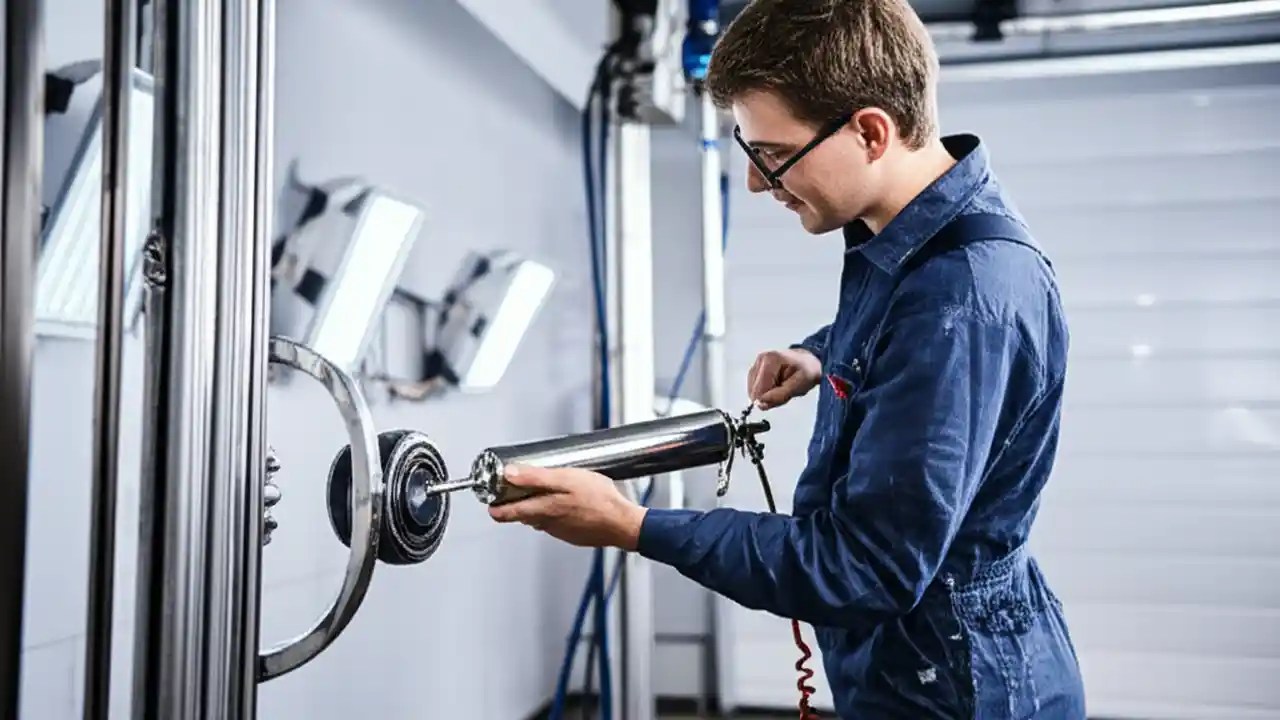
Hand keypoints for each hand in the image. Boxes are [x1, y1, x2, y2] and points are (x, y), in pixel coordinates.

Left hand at [487, 465, 646, 549]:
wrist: (622, 523)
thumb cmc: (598, 500)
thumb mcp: (565, 479)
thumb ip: (535, 477)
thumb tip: (510, 473)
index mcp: (541, 510)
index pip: (506, 513)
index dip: (495, 506)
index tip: (491, 498)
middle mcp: (546, 523)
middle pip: (522, 514)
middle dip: (517, 502)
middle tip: (517, 487)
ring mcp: (559, 530)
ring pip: (539, 518)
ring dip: (538, 506)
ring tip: (547, 489)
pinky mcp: (572, 533)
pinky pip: (556, 522)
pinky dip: (556, 512)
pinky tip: (569, 502)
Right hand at [748, 347, 821, 409]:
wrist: (810, 363)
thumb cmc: (807, 371)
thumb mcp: (798, 386)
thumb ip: (779, 396)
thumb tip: (760, 404)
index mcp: (771, 359)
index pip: (759, 389)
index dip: (769, 398)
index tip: (783, 396)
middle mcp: (761, 359)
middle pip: (755, 390)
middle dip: (769, 396)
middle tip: (785, 390)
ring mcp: (757, 363)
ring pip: (754, 390)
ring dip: (768, 394)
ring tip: (782, 387)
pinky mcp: (756, 369)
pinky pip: (756, 388)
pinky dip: (766, 391)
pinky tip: (777, 386)